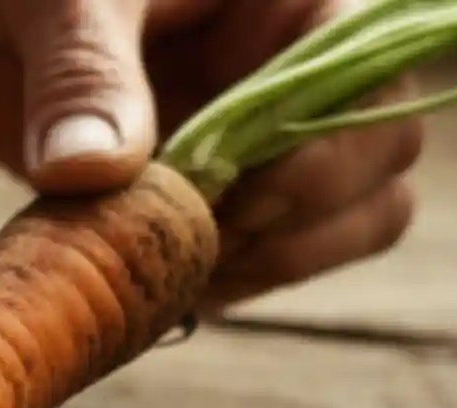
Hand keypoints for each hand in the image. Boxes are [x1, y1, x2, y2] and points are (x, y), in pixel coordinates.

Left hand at [0, 0, 423, 312]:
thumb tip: (90, 174)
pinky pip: (227, 259)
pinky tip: (139, 286)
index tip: (227, 200)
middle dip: (300, 223)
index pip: (375, 85)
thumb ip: (81, 75)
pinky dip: (199, 286)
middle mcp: (275, 72)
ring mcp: (230, 139)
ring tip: (166, 270)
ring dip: (263, 269)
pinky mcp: (172, 196)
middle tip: (193, 238)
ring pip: (321, 227)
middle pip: (376, 168)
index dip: (325, 159)